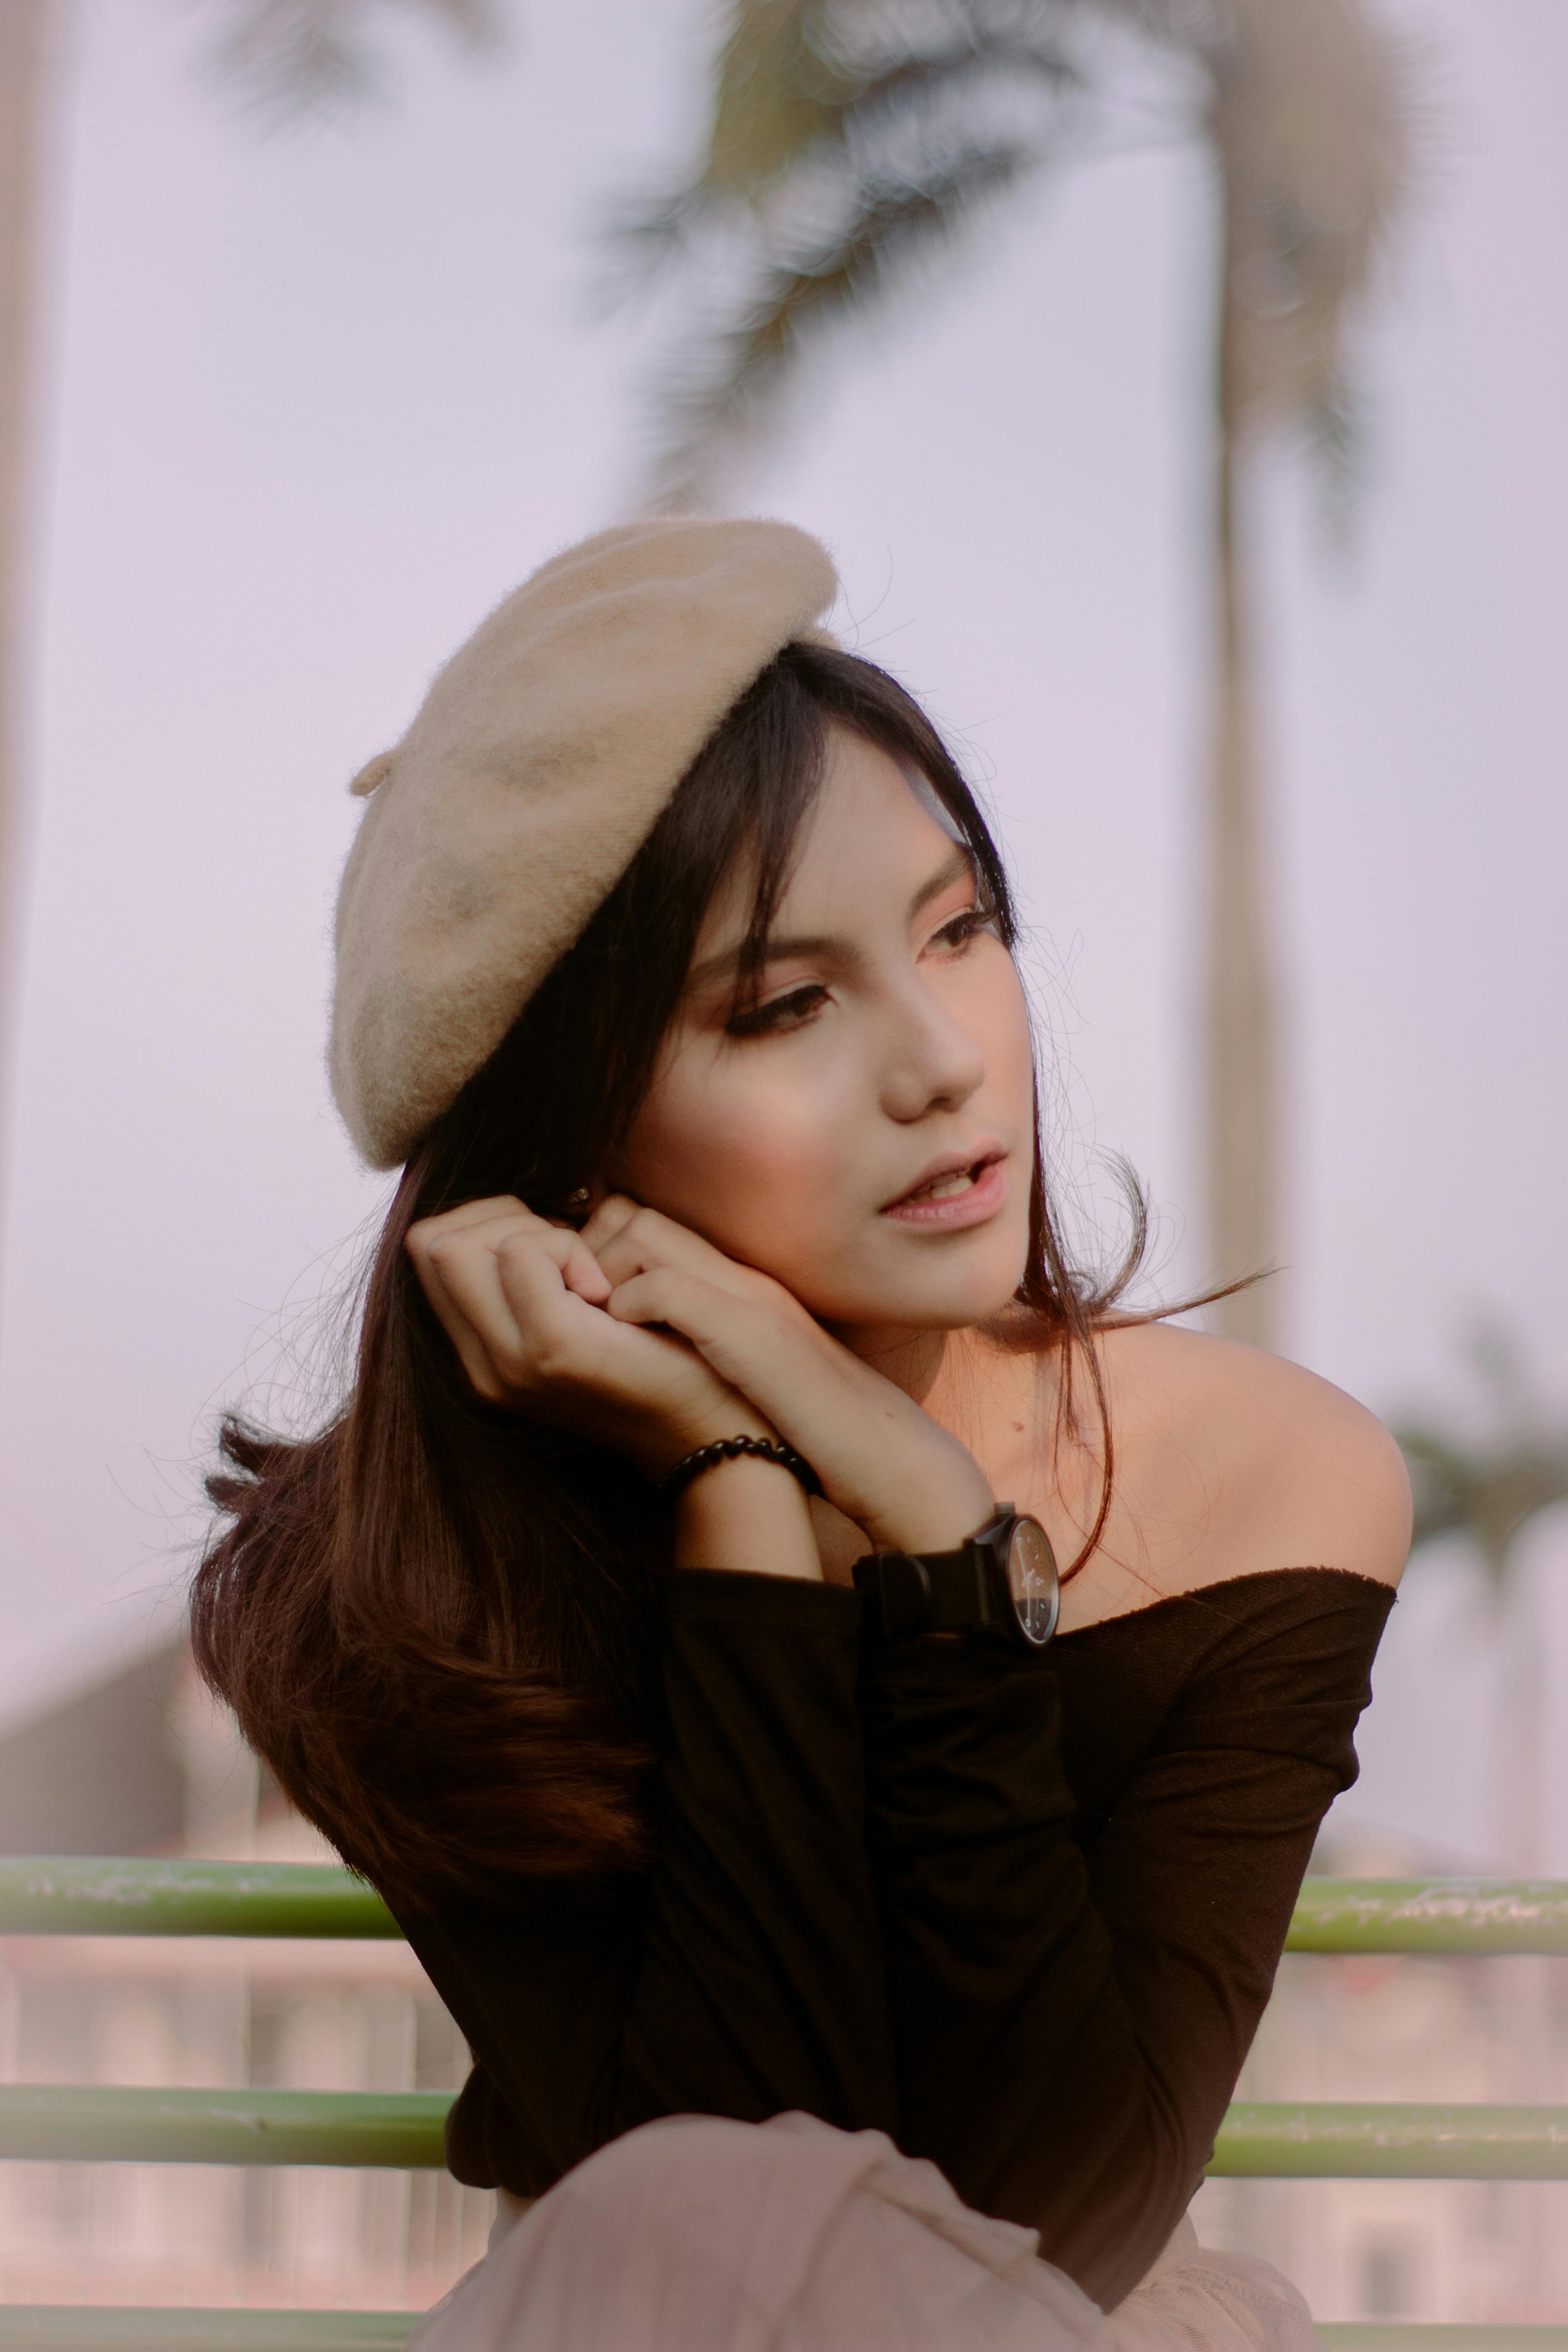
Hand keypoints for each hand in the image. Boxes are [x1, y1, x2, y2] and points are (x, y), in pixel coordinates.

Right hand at [404, 1196, 776, 1481]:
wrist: (707, 1424)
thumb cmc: (654, 1350)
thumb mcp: (576, 1311)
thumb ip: (532, 1274)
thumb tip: (509, 1209)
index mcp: (481, 1355)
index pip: (427, 1248)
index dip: (484, 1223)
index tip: (551, 1249)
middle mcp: (480, 1366)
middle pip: (431, 1241)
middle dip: (500, 1220)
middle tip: (571, 1255)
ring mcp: (507, 1362)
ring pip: (463, 1243)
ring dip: (533, 1234)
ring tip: (589, 1277)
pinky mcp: (549, 1348)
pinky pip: (519, 1253)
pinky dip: (563, 1246)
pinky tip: (605, 1289)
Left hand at [582, 1196, 994, 1555]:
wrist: (884, 1454)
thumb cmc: (810, 1425)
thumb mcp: (746, 1363)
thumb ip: (699, 1332)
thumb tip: (629, 1330)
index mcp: (734, 1281)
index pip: (642, 1219)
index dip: (598, 1250)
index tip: (582, 1298)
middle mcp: (737, 1274)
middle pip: (631, 1216)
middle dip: (588, 1257)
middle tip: (576, 1310)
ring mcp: (743, 1295)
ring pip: (638, 1237)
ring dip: (602, 1279)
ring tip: (597, 1328)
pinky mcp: (747, 1331)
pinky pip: (661, 1289)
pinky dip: (631, 1308)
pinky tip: (625, 1341)